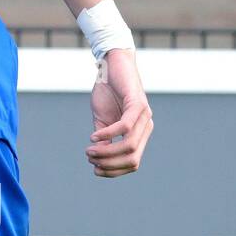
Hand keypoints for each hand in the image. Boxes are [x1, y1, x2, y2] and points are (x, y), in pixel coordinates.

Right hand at [86, 47, 153, 177]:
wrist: (111, 64)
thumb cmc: (107, 91)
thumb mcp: (102, 119)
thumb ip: (104, 138)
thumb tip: (98, 158)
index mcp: (140, 133)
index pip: (132, 162)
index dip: (114, 170)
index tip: (95, 168)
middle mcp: (146, 127)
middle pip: (133, 159)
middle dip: (110, 164)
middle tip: (90, 159)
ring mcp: (144, 116)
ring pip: (129, 145)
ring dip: (107, 152)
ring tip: (89, 150)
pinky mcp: (138, 104)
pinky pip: (125, 127)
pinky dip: (108, 134)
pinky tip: (93, 136)